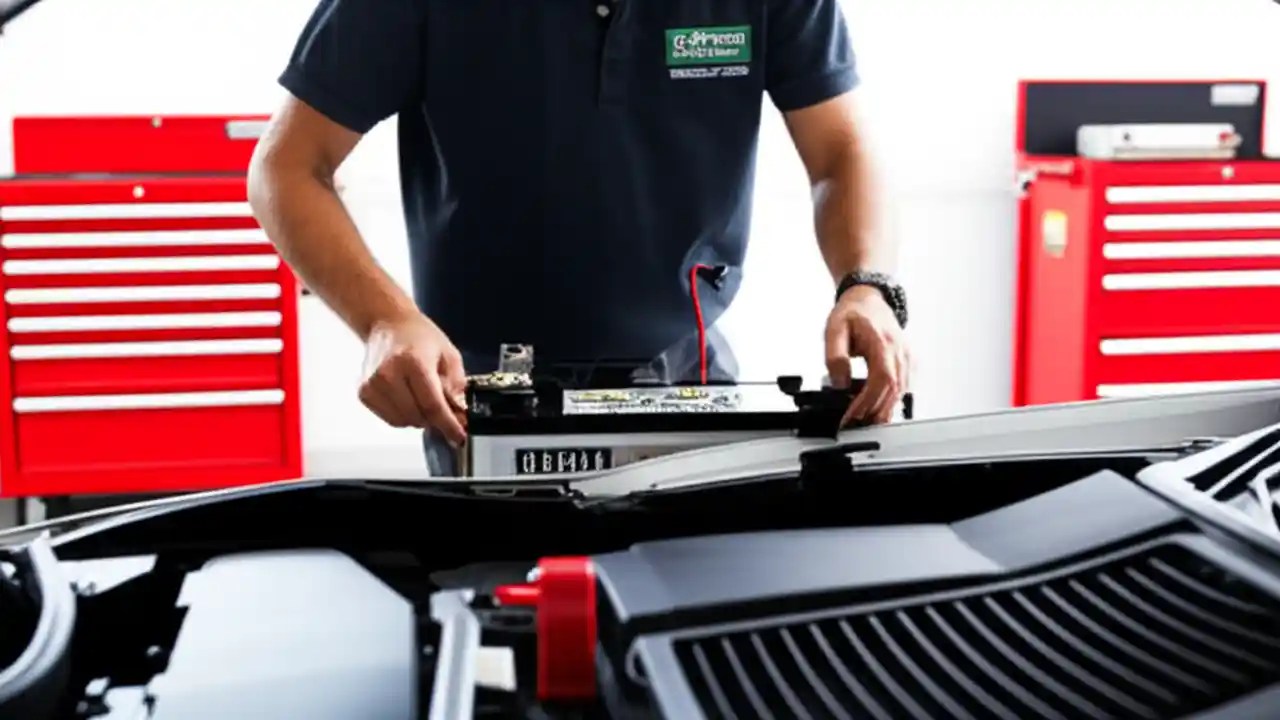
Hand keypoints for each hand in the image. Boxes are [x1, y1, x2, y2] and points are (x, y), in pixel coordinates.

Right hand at [359, 312, 467, 443]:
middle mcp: (389, 374)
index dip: (448, 425)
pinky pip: (390, 419)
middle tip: (445, 410)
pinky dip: (403, 416)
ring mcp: (373, 384)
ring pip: (403, 422)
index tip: (459, 437)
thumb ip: (457, 386)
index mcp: (413, 362)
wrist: (388, 324)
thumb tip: (460, 413)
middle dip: (436, 420)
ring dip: (419, 418)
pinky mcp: (364, 392)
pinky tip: (408, 398)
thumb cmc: (419, 336)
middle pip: (418, 416)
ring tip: (423, 398)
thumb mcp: (449, 355)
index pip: (432, 405)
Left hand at [824, 285, 910, 425]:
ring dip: (884, 410)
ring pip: (901, 392)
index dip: (868, 401)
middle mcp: (899, 351)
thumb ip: (835, 357)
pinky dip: (891, 401)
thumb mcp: (834, 330)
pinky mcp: (907, 362)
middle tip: (855, 425)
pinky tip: (877, 410)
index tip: (852, 415)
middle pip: (893, 390)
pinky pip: (903, 387)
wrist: (868, 298)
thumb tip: (839, 384)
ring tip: (864, 422)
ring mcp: (906, 357)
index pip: (881, 379)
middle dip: (874, 412)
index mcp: (882, 342)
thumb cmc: (852, 312)